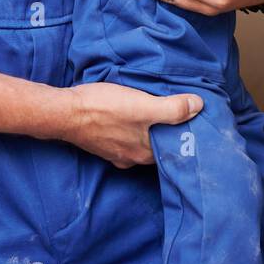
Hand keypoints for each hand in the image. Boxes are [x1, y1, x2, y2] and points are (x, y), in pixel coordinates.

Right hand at [58, 81, 202, 168]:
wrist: (65, 113)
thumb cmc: (103, 109)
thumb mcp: (143, 106)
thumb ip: (172, 109)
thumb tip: (199, 106)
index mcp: (145, 152)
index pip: (175, 150)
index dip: (185, 137)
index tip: (195, 123)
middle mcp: (132, 157)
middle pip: (159, 147)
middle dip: (169, 134)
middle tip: (181, 116)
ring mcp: (115, 152)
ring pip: (141, 143)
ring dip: (150, 132)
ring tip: (158, 113)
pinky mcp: (102, 143)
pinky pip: (124, 139)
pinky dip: (131, 130)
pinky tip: (131, 118)